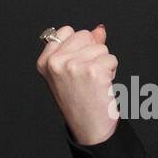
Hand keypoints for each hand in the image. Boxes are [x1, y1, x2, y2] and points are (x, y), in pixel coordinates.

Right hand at [36, 24, 119, 145]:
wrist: (89, 128)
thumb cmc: (80, 101)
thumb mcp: (71, 72)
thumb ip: (83, 47)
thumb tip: (100, 29)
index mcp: (45, 61)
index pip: (66, 31)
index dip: (80, 46)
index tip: (78, 65)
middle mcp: (55, 62)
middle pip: (85, 36)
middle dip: (93, 53)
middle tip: (89, 76)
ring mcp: (73, 65)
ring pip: (101, 48)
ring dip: (104, 63)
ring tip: (95, 82)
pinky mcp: (93, 71)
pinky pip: (111, 59)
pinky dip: (112, 71)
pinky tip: (103, 85)